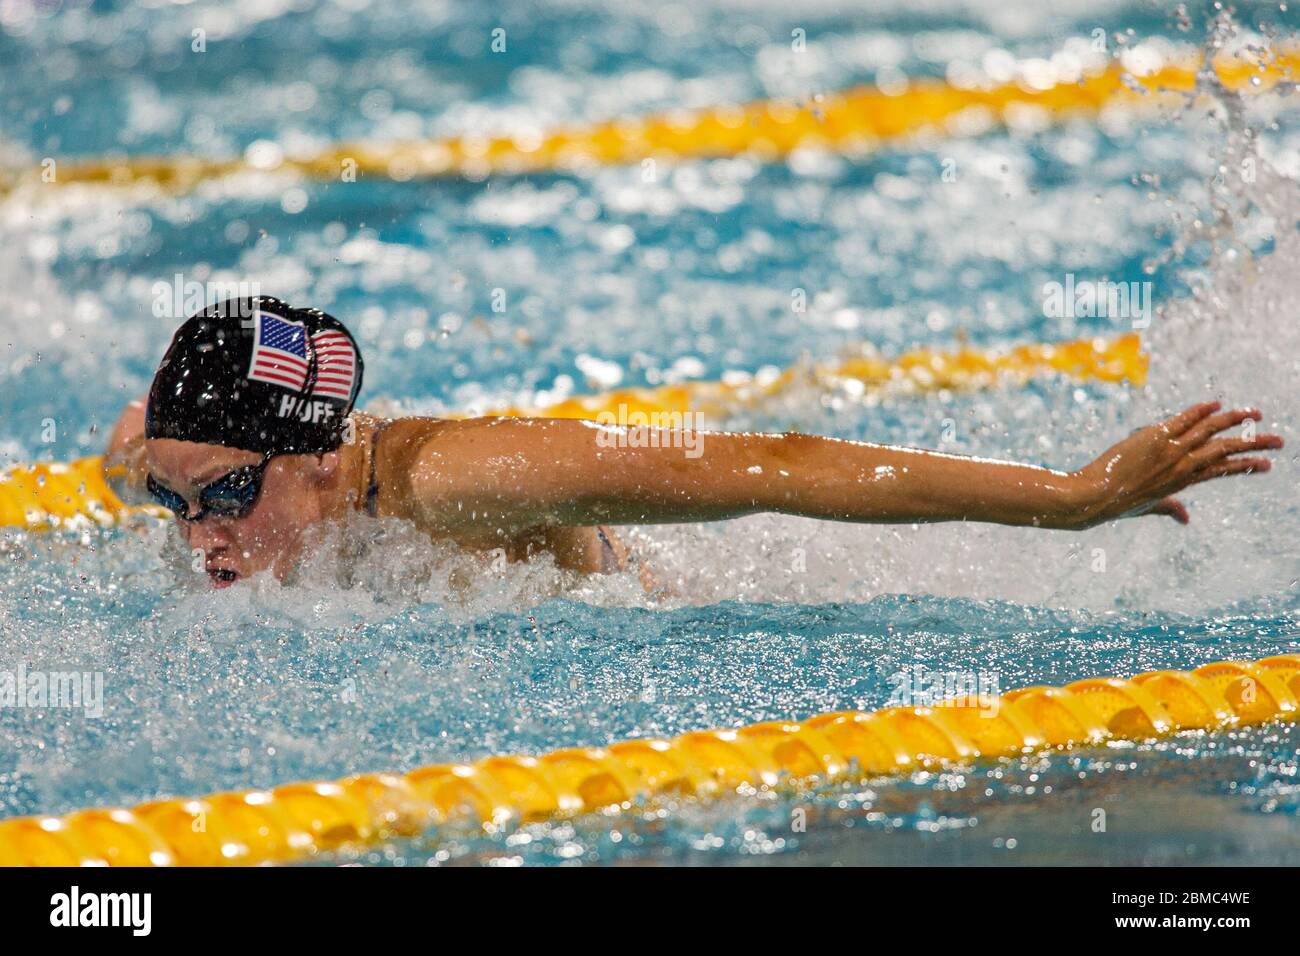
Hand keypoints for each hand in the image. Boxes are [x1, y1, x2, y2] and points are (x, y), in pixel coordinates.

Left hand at [1070, 401, 1281, 528]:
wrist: (1096, 496)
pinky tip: (1216, 404)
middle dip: (1254, 445)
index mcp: (1183, 481)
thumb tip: (1186, 518)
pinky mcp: (1155, 437)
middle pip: (1226, 451)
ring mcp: (1171, 450)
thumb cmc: (1119, 503)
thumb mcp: (1149, 506)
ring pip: (1210, 431)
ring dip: (1235, 421)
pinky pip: (1183, 419)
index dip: (1245, 467)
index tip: (1266, 464)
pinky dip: (1200, 411)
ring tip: (1256, 415)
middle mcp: (1183, 465)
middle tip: (1278, 441)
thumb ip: (1170, 508)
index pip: (1222, 471)